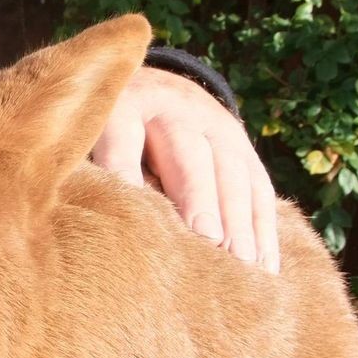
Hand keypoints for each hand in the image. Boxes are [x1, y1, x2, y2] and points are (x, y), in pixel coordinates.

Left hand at [91, 66, 280, 273]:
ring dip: (240, 220)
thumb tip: (96, 233)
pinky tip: (266, 267)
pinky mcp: (242, 147)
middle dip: (199, 198)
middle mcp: (173, 111)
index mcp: (123, 108)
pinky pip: (258, 188)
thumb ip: (94, 175)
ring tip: (243, 263)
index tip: (133, 221)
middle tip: (208, 239)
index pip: (122, 142)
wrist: (151, 90)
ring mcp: (215, 125)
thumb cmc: (106, 134)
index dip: (127, 177)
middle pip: (188, 155)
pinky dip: (264, 228)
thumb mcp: (91, 139)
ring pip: (232, 173)